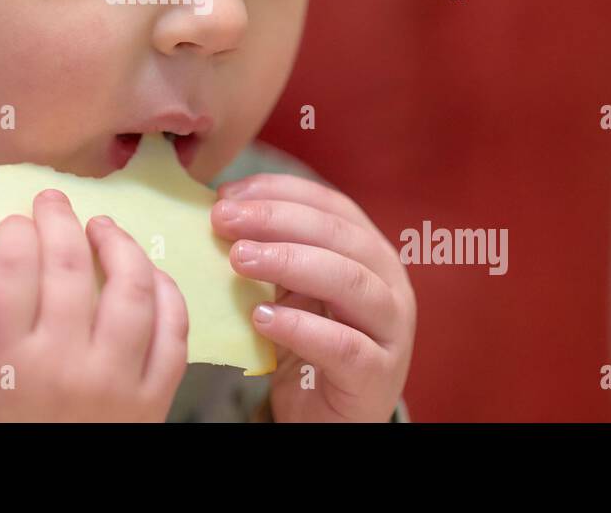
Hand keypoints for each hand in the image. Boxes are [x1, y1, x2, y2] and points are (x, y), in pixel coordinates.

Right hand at [0, 188, 188, 421]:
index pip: (9, 266)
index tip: (16, 221)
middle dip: (59, 219)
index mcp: (2, 357)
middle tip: (54, 201)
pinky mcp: (153, 401)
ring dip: (118, 245)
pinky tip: (149, 274)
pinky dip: (166, 294)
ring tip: (103, 229)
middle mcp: (59, 364)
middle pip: (66, 266)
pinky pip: (173, 332)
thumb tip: (16, 248)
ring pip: (131, 289)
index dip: (14, 230)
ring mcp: (113, 382)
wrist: (37, 502)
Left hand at [211, 173, 414, 422]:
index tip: (227, 194)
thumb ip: (272, 253)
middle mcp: (389, 282)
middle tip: (224, 220)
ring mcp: (390, 329)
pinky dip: (301, 328)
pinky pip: (344, 346)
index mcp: (370, 251)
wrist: (330, 419)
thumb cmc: (309, 344)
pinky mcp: (378, 374)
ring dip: (290, 262)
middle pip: (339, 236)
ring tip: (240, 260)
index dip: (279, 192)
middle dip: (277, 220)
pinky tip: (261, 318)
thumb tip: (219, 211)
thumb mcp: (292, 289)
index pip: (330, 205)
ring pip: (349, 282)